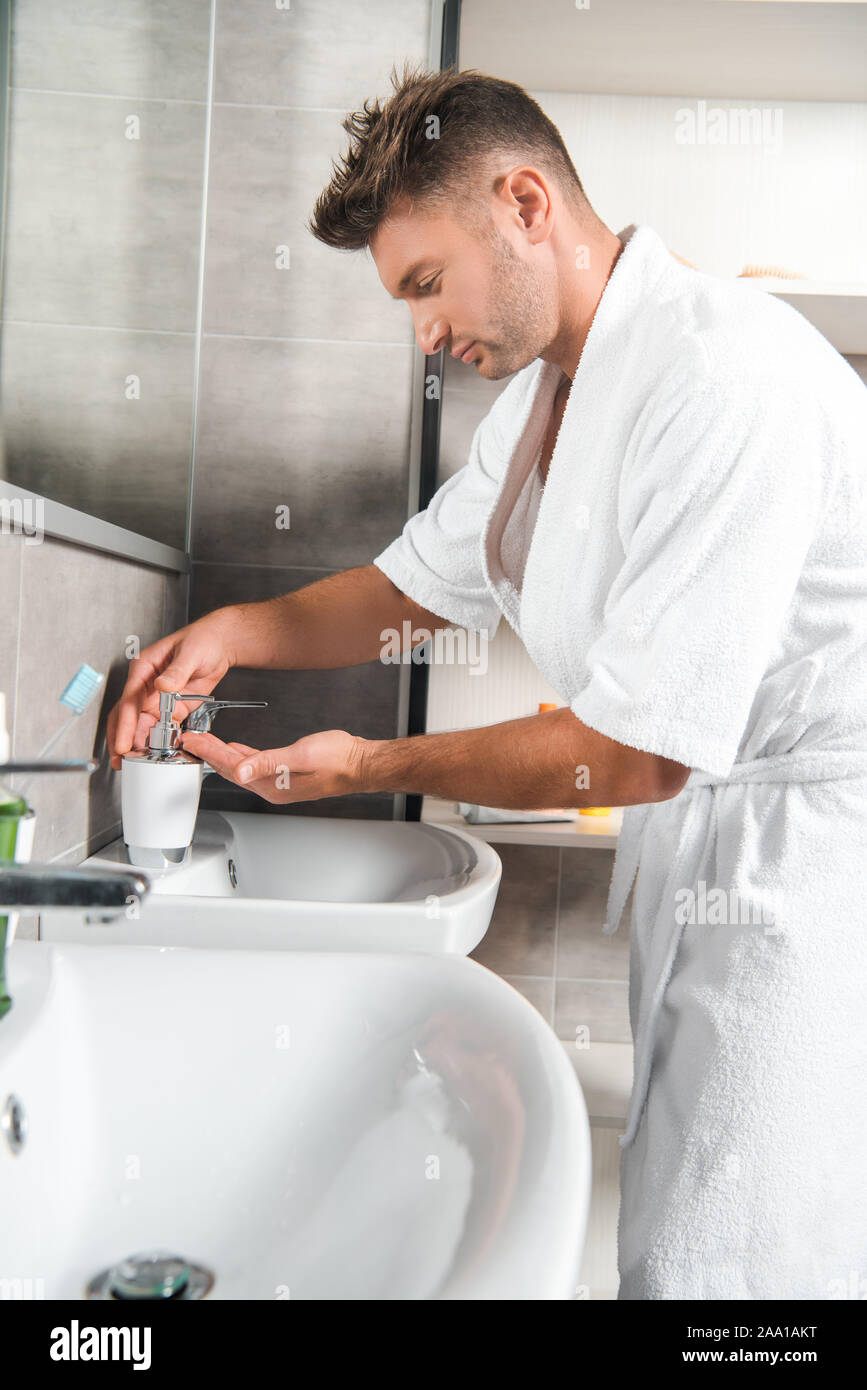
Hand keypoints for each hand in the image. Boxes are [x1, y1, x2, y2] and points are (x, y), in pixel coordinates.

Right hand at [106, 615, 234, 771]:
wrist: (220, 645)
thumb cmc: (202, 640)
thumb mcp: (190, 653)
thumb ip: (176, 671)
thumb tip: (162, 685)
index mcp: (144, 669)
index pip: (129, 701)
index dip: (125, 725)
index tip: (123, 743)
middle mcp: (146, 685)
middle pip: (127, 716)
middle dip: (121, 739)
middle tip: (120, 760)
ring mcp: (158, 699)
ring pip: (140, 725)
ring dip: (137, 743)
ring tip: (134, 763)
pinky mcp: (172, 708)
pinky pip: (160, 728)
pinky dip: (155, 742)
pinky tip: (154, 754)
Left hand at [178, 728, 368, 802]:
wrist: (360, 764)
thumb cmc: (338, 760)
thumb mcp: (300, 756)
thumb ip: (267, 762)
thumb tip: (240, 770)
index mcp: (271, 784)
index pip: (231, 766)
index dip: (208, 751)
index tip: (191, 740)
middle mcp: (271, 787)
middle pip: (230, 768)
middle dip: (208, 753)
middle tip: (190, 739)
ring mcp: (278, 783)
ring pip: (240, 767)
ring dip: (221, 754)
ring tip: (204, 742)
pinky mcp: (285, 775)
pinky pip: (254, 765)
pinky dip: (240, 755)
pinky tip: (237, 748)